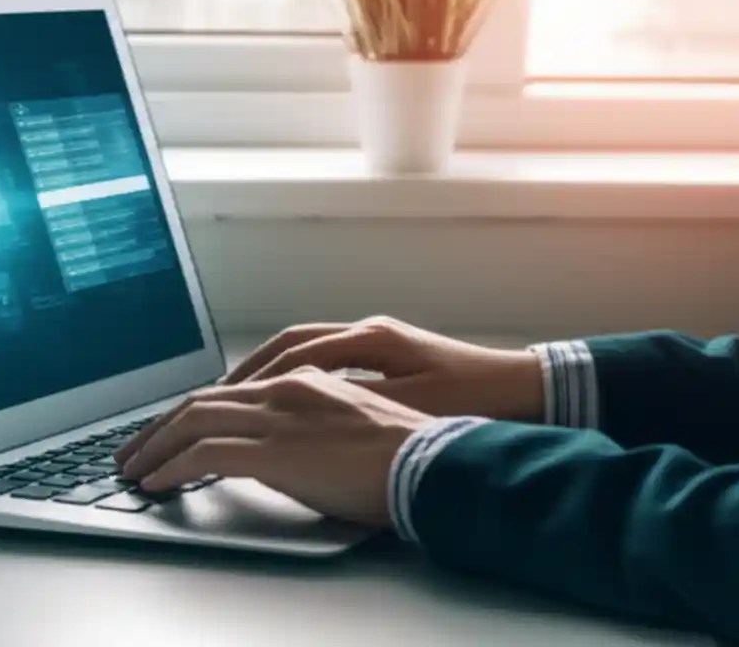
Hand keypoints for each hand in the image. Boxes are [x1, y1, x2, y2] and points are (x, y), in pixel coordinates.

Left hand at [114, 368, 434, 526]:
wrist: (432, 462)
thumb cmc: (405, 452)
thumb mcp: (351, 423)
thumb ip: (311, 425)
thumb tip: (285, 448)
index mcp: (302, 379)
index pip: (228, 390)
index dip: (191, 411)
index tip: (169, 430)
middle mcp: (283, 388)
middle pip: (201, 400)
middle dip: (159, 425)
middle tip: (132, 448)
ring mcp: (276, 416)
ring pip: (193, 420)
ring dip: (154, 444)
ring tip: (132, 466)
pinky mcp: (274, 449)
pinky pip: (204, 454)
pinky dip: (171, 466)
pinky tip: (156, 481)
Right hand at [222, 316, 543, 422]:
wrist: (526, 389)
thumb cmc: (475, 400)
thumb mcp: (412, 407)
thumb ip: (355, 404)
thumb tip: (304, 409)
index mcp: (372, 340)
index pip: (294, 352)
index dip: (252, 378)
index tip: (220, 401)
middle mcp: (369, 330)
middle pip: (291, 342)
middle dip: (248, 369)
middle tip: (212, 398)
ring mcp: (379, 339)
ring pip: (307, 346)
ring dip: (270, 369)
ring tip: (237, 397)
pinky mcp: (390, 354)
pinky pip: (327, 356)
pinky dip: (297, 372)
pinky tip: (286, 396)